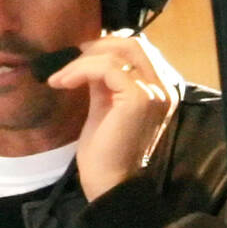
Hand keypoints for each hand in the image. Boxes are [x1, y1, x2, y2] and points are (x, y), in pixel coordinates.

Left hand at [47, 35, 178, 201]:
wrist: (109, 184)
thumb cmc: (105, 153)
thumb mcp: (105, 107)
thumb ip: (105, 82)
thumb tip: (90, 59)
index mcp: (161, 91)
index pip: (139, 51)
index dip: (108, 46)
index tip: (79, 57)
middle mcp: (165, 88)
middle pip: (134, 43)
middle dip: (97, 47)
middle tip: (69, 60)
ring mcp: (155, 92)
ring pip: (119, 53)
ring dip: (83, 61)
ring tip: (61, 77)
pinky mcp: (138, 98)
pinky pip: (107, 68)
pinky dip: (81, 70)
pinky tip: (63, 83)